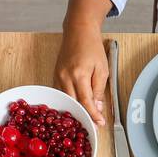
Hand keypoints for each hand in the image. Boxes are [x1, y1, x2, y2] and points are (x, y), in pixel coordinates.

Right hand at [54, 0, 111, 126]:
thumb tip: (97, 107)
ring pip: (64, 99)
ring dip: (74, 110)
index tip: (99, 124)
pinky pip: (60, 93)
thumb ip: (99, 90)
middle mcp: (65, 76)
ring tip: (83, 119)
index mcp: (79, 75)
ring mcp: (58, 76)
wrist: (78, 31)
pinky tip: (73, 107)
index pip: (86, 102)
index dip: (92, 115)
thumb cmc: (92, 48)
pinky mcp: (55, 74)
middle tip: (91, 125)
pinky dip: (67, 101)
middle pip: (73, 103)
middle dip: (83, 116)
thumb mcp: (102, 69)